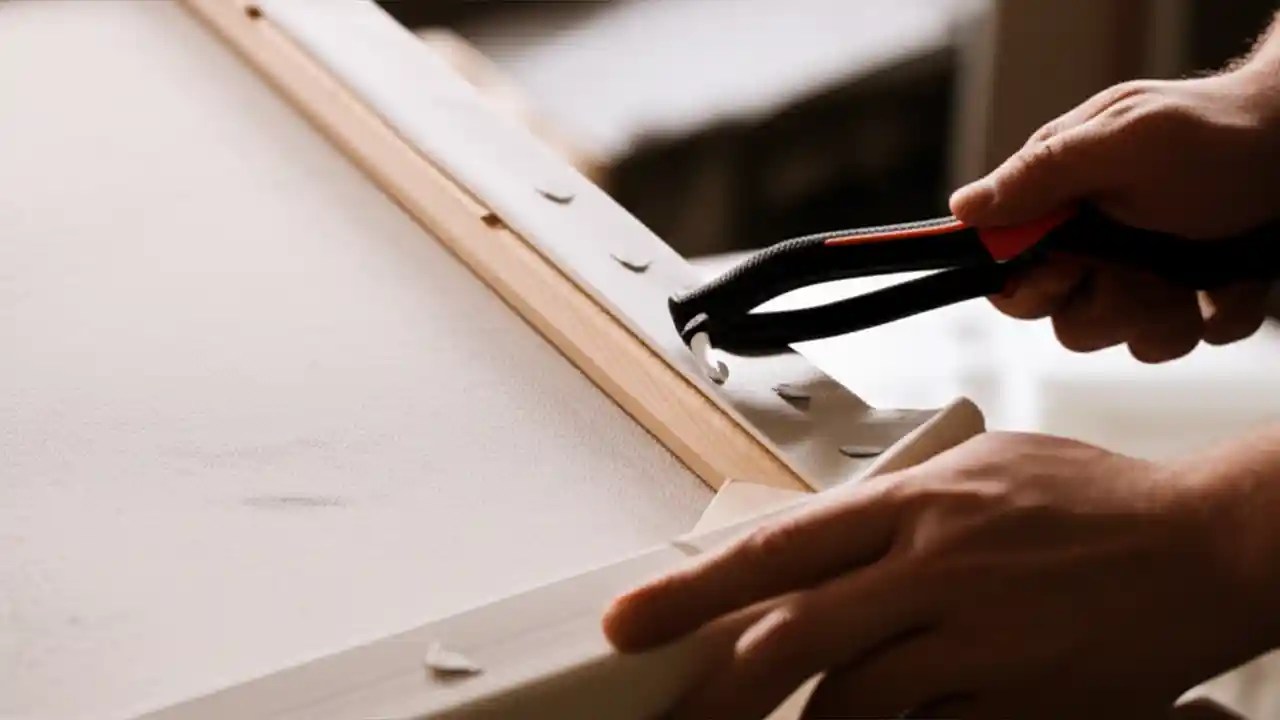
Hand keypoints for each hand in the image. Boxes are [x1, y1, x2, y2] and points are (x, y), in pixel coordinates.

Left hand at [603, 433, 1275, 718]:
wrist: (1204, 546)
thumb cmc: (1092, 503)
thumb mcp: (978, 471)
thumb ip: (891, 504)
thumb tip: (813, 537)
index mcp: (916, 503)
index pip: (776, 548)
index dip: (689, 592)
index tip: (630, 625)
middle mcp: (935, 568)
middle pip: (792, 639)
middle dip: (717, 691)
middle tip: (676, 718)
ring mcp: (975, 643)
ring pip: (849, 704)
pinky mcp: (1014, 704)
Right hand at [951, 71, 1279, 361]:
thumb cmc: (1216, 133)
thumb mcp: (1123, 144)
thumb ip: (1042, 176)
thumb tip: (961, 208)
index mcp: (1061, 205)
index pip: (1007, 276)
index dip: (1033, 287)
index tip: (1071, 269)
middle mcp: (1096, 245)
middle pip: (1068, 322)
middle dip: (1115, 304)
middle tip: (1146, 265)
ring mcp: (1146, 275)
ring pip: (1130, 340)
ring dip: (1171, 313)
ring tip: (1199, 266)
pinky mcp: (1194, 297)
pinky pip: (1192, 337)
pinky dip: (1220, 311)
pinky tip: (1234, 274)